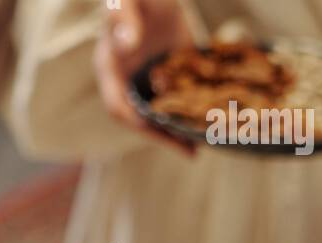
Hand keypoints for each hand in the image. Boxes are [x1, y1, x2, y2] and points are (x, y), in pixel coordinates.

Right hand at [94, 0, 195, 151]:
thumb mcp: (125, 0)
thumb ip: (122, 17)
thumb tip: (129, 44)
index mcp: (110, 69)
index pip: (117, 105)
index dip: (133, 119)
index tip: (152, 129)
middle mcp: (129, 83)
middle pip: (142, 120)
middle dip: (164, 136)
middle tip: (188, 149)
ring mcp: (151, 83)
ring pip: (163, 115)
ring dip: (180, 131)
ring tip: (201, 145)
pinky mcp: (171, 78)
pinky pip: (181, 100)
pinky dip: (194, 112)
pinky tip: (212, 121)